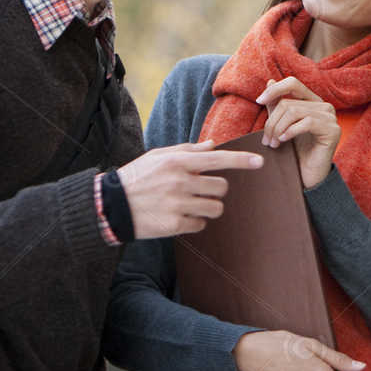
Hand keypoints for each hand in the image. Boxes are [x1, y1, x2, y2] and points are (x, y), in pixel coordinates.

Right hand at [117, 141, 263, 237]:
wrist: (110, 206)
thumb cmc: (137, 177)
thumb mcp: (158, 157)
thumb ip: (187, 151)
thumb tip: (213, 145)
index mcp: (178, 163)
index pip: (218, 159)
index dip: (242, 161)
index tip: (260, 162)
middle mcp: (180, 182)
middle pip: (222, 187)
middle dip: (217, 190)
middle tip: (202, 190)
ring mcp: (177, 205)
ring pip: (215, 208)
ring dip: (209, 207)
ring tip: (191, 205)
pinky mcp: (173, 225)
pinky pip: (200, 224)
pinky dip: (194, 222)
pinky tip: (179, 216)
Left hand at [258, 77, 338, 188]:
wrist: (307, 176)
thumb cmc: (295, 152)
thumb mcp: (281, 125)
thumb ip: (277, 105)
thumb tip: (270, 81)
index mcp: (312, 102)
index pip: (293, 83)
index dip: (274, 89)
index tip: (258, 101)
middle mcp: (324, 106)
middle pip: (288, 103)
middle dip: (272, 121)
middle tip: (266, 140)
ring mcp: (330, 117)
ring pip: (295, 112)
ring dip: (278, 129)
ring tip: (273, 144)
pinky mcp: (333, 130)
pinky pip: (306, 123)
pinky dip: (290, 132)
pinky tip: (283, 141)